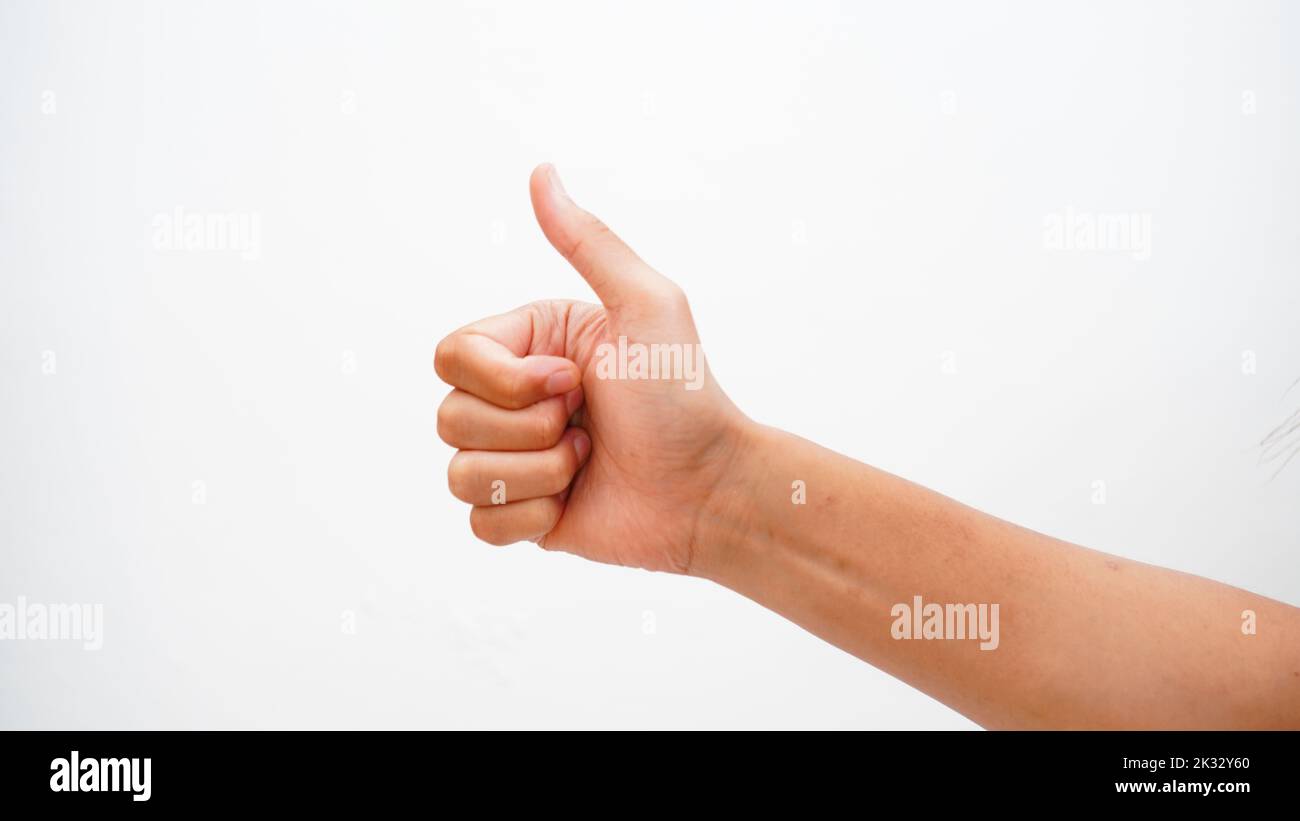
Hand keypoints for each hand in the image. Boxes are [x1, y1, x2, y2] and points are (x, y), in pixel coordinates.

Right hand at [434, 164, 749, 572]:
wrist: (709, 489)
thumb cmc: (683, 395)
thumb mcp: (644, 305)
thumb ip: (588, 242)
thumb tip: (541, 172)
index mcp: (528, 345)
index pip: (451, 355)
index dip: (505, 379)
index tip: (573, 380)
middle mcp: (511, 398)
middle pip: (449, 416)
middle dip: (527, 429)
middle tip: (586, 424)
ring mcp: (513, 458)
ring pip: (460, 474)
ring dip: (536, 473)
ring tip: (586, 463)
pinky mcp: (521, 514)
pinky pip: (479, 522)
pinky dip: (529, 517)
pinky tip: (573, 503)